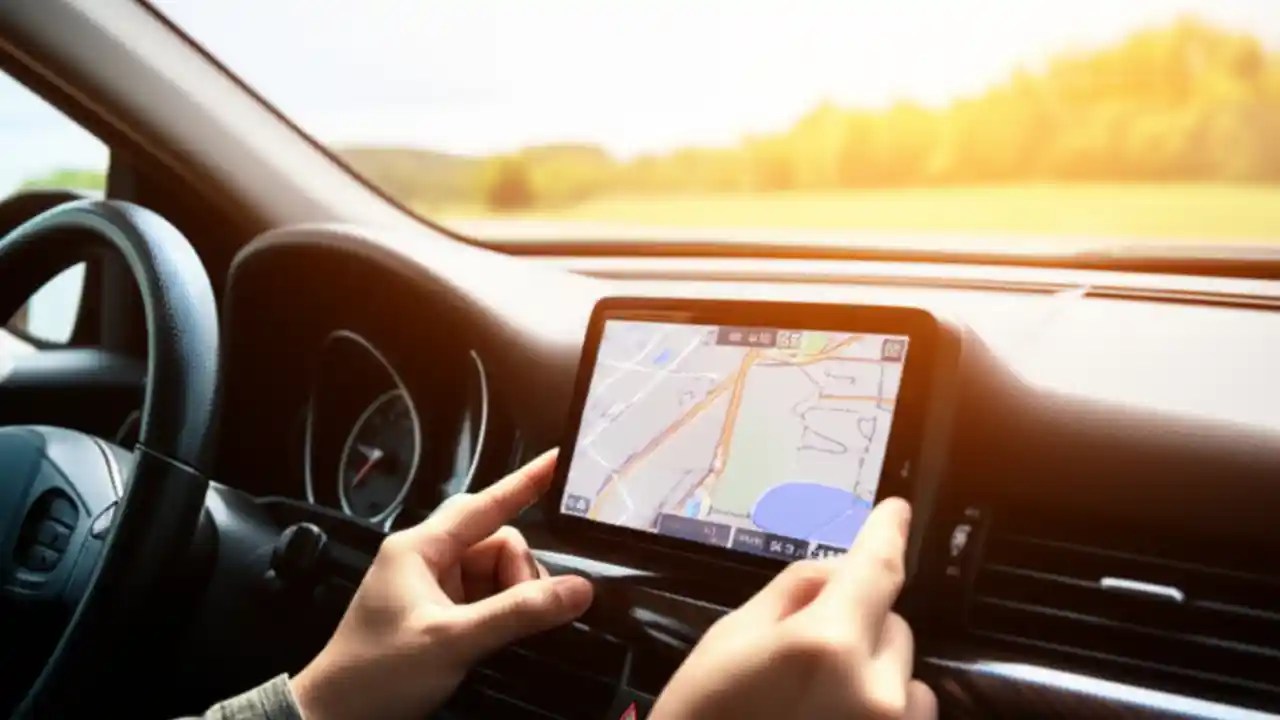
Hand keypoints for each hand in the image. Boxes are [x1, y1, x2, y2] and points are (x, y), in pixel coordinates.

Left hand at [290, 450, 593, 719]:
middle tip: (532, 605)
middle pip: (497, 541)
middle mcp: (427, 558)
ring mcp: (433, 586)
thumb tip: (577, 590)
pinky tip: (499, 633)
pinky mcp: (439, 612)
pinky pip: (486, 596)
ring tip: (503, 632)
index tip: (559, 460)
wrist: (335, 718)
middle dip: (521, 570)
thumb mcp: (453, 642)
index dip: (526, 482)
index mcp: (420, 548)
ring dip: (512, 596)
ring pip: (496, 571)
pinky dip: (502, 610)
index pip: (486, 504)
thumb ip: (518, 613)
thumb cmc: (376, 674)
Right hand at [651, 498, 935, 719]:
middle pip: (890, 623)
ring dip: (873, 670)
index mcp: (828, 645)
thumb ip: (796, 592)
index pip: (877, 569)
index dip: (887, 533)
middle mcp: (875, 689)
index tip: (896, 512)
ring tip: (815, 700)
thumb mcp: (734, 634)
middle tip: (803, 650)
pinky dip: (882, 707)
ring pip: (903, 671)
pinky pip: (908, 713)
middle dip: (858, 622)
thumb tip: (841, 572)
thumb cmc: (704, 712)